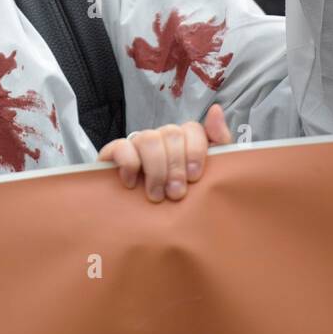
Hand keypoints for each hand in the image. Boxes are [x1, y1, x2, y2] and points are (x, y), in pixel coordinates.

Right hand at [98, 103, 232, 200]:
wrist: (143, 223)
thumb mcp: (205, 176)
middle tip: (175, 194)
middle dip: (175, 166)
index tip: (194, 177)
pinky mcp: (114, 153)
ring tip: (156, 196)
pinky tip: (132, 184)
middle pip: (171, 133)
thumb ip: (217, 144)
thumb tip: (216, 109)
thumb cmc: (178, 197)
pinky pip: (121, 146)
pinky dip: (129, 164)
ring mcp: (137, 143)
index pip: (192, 128)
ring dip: (155, 169)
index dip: (195, 151)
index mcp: (183, 141)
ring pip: (149, 139)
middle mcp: (161, 138)